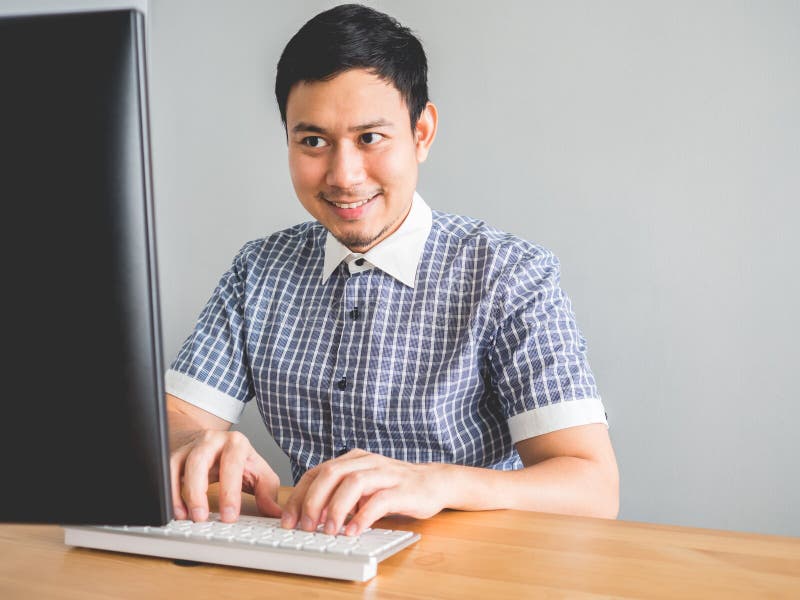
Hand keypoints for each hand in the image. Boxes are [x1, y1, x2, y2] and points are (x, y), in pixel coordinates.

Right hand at [170, 430, 281, 522]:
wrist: (217, 441)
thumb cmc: (240, 460)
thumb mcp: (259, 473)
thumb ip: (267, 493)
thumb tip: (277, 514)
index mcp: (236, 443)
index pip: (232, 465)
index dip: (230, 491)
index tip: (229, 516)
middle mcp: (212, 441)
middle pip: (199, 461)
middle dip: (198, 492)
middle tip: (201, 518)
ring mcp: (192, 446)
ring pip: (178, 465)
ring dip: (180, 493)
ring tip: (186, 517)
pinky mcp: (176, 455)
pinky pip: (167, 471)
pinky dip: (170, 492)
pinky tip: (177, 510)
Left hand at [280, 449, 445, 535]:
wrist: (434, 482)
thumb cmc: (394, 487)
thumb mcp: (362, 487)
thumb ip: (339, 494)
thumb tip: (308, 515)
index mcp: (353, 459)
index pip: (317, 472)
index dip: (300, 496)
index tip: (288, 520)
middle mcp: (367, 461)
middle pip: (331, 473)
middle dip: (313, 501)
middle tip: (305, 526)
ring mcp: (386, 473)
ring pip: (353, 482)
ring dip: (336, 508)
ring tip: (328, 531)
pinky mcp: (403, 489)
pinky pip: (379, 500)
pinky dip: (363, 517)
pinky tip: (353, 532)